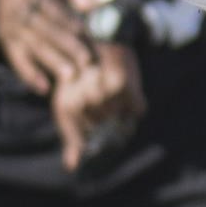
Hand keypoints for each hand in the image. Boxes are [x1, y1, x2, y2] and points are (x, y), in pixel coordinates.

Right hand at [0, 0, 98, 95]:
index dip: (71, 25)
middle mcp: (21, 12)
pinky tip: (44, 88)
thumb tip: (99, 4)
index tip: (88, 35)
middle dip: (66, 47)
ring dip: (51, 63)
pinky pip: (17, 60)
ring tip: (70, 76)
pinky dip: (29, 75)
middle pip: (46, 32)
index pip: (55, 12)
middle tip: (86, 61)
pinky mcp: (7, 41)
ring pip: (33, 47)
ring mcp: (12, 28)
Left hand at [51, 40, 144, 170]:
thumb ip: (73, 138)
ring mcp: (104, 95)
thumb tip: (72, 168)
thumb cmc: (81, 78)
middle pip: (107, 130)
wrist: (99, 39)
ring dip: (123, 110)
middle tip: (104, 98)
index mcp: (67, 108)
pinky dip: (136, 104)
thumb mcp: (70, 107)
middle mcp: (84, 103)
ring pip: (124, 121)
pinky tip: (126, 89)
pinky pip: (138, 110)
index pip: (86, 142)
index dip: (95, 138)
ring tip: (112, 89)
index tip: (97, 126)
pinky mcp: (124, 86)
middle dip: (109, 120)